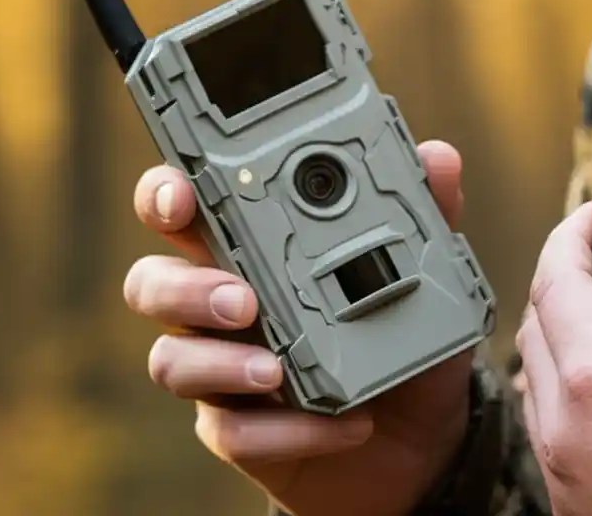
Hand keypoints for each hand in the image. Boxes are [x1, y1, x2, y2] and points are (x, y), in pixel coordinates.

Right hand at [124, 141, 473, 515]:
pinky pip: (232, 432)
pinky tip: (345, 423)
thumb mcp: (425, 276)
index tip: (180, 193)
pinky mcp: (241, 433)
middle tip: (242, 299)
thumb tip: (439, 158)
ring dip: (219, 363)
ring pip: (172, 362)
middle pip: (152, 283)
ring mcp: (222, 371)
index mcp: (252, 250)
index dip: (165, 195)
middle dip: (184, 287)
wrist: (421, 433)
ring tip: (277, 369)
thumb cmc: (402, 336)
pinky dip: (286, 430)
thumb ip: (424, 214)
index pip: (184, 211)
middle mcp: (220, 306)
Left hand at [516, 203, 591, 515]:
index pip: (556, 282)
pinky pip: (553, 439)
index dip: (571, 236)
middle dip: (561, 284)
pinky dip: (570, 401)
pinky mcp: (583, 511)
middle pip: (534, 329)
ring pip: (537, 389)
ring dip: (559, 344)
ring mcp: (569, 479)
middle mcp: (569, 433)